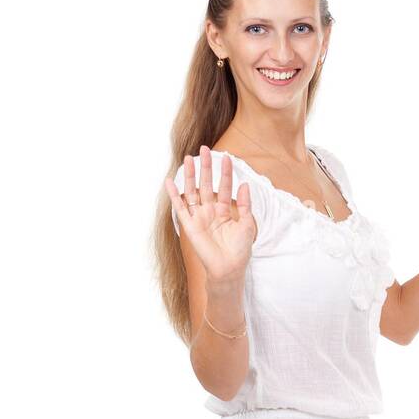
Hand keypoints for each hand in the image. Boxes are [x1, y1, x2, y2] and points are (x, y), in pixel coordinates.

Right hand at [165, 146, 255, 284]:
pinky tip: (170, 181)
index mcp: (225, 212)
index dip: (225, 173)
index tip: (226, 158)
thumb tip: (245, 184)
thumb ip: (246, 205)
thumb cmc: (240, 250)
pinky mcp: (189, 226)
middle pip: (207, 185)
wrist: (229, 269)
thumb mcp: (248, 224)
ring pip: (193, 192)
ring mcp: (199, 218)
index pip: (225, 188)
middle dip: (206, 168)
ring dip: (191, 176)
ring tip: (189, 158)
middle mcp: (210, 212)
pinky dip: (174, 195)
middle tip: (205, 149)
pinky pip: (180, 208)